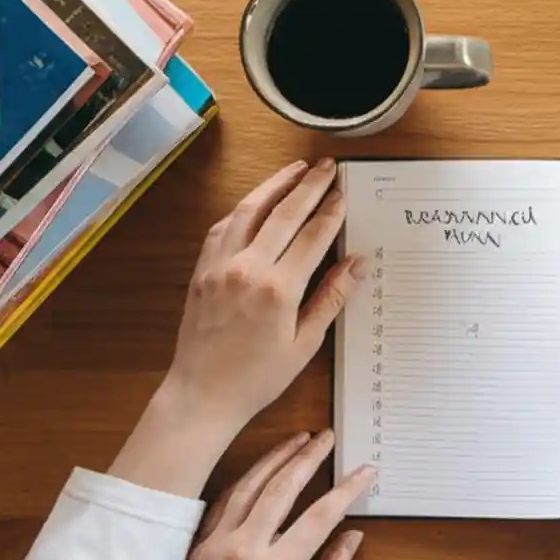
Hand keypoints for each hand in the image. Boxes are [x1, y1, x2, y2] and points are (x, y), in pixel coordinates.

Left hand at [109, 159, 364, 497]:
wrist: (202, 393)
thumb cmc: (258, 377)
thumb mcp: (305, 343)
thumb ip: (331, 298)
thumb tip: (357, 264)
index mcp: (278, 289)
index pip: (312, 236)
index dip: (331, 212)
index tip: (343, 193)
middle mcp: (247, 268)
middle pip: (283, 213)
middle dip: (308, 186)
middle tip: (327, 166)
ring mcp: (220, 265)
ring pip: (249, 210)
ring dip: (274, 185)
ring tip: (295, 169)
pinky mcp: (202, 269)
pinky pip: (224, 226)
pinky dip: (244, 208)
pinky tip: (257, 200)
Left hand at [158, 431, 375, 559]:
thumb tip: (352, 538)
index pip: (320, 516)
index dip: (347, 490)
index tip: (365, 471)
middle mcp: (244, 549)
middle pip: (283, 488)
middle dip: (310, 457)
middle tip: (328, 436)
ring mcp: (218, 542)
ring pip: (251, 485)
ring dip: (277, 457)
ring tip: (299, 439)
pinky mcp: (200, 543)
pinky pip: (227, 500)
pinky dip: (248, 478)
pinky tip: (263, 466)